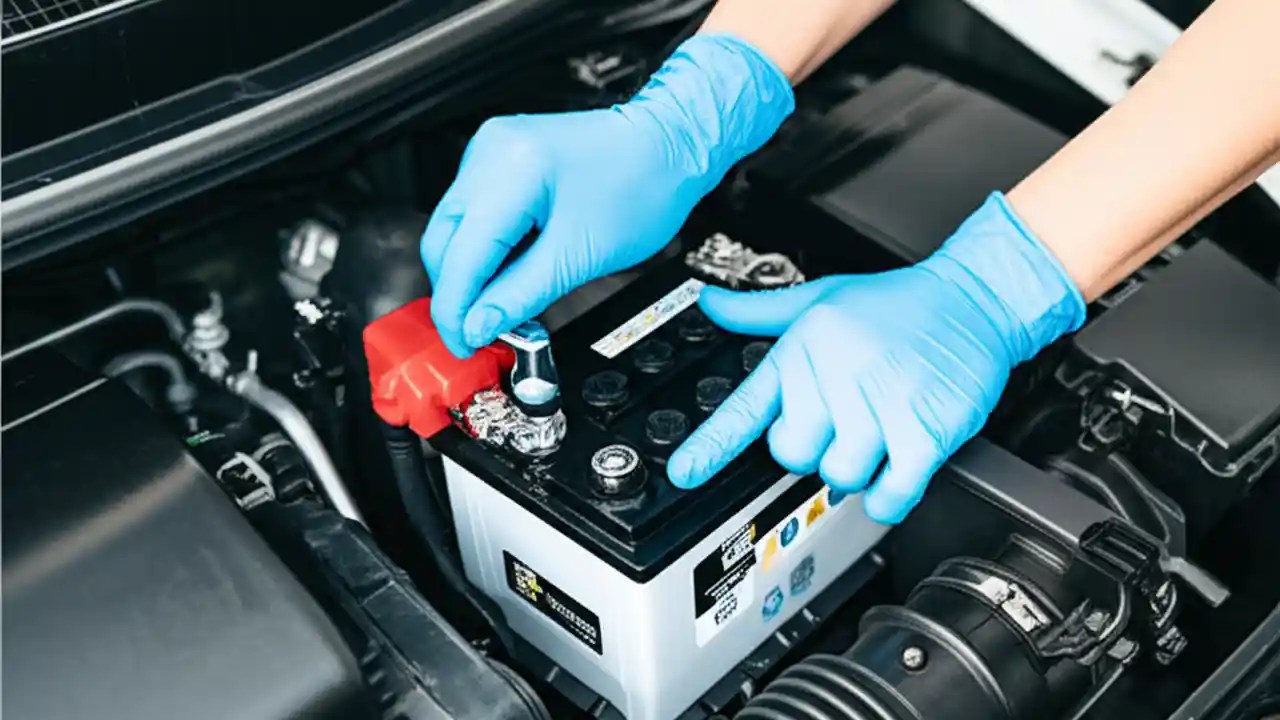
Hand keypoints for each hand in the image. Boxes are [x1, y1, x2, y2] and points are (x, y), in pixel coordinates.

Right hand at [421, 34, 793, 358]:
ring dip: (470, 271)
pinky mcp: (500, 157)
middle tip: (474, 333)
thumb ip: (520, 295)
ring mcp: (491, 150)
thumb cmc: (642, 185)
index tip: (462, 342)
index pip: (459, 256)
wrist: (669, 147)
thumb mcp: (578, 257)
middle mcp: (490, 152)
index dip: (455, 309)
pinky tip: (504, 270)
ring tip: (496, 304)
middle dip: (456, 292)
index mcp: (509, 171)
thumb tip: (480, 325)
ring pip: (453, 227)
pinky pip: (473, 212)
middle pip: (443, 240)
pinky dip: (484, 247)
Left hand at [667, 193, 1085, 523]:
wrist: (974, 299)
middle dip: (816, 448)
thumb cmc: (896, 304)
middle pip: (793, 455)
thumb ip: (758, 311)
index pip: (746, 406)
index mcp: (802, 347)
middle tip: (843, 421)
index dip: (710, 447)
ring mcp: (880, 403)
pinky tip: (899, 464)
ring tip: (877, 432)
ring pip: (839, 476)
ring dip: (857, 468)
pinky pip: (889, 491)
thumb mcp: (819, 298)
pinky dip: (890, 494)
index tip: (684, 474)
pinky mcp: (924, 429)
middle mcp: (835, 373)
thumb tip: (710, 303)